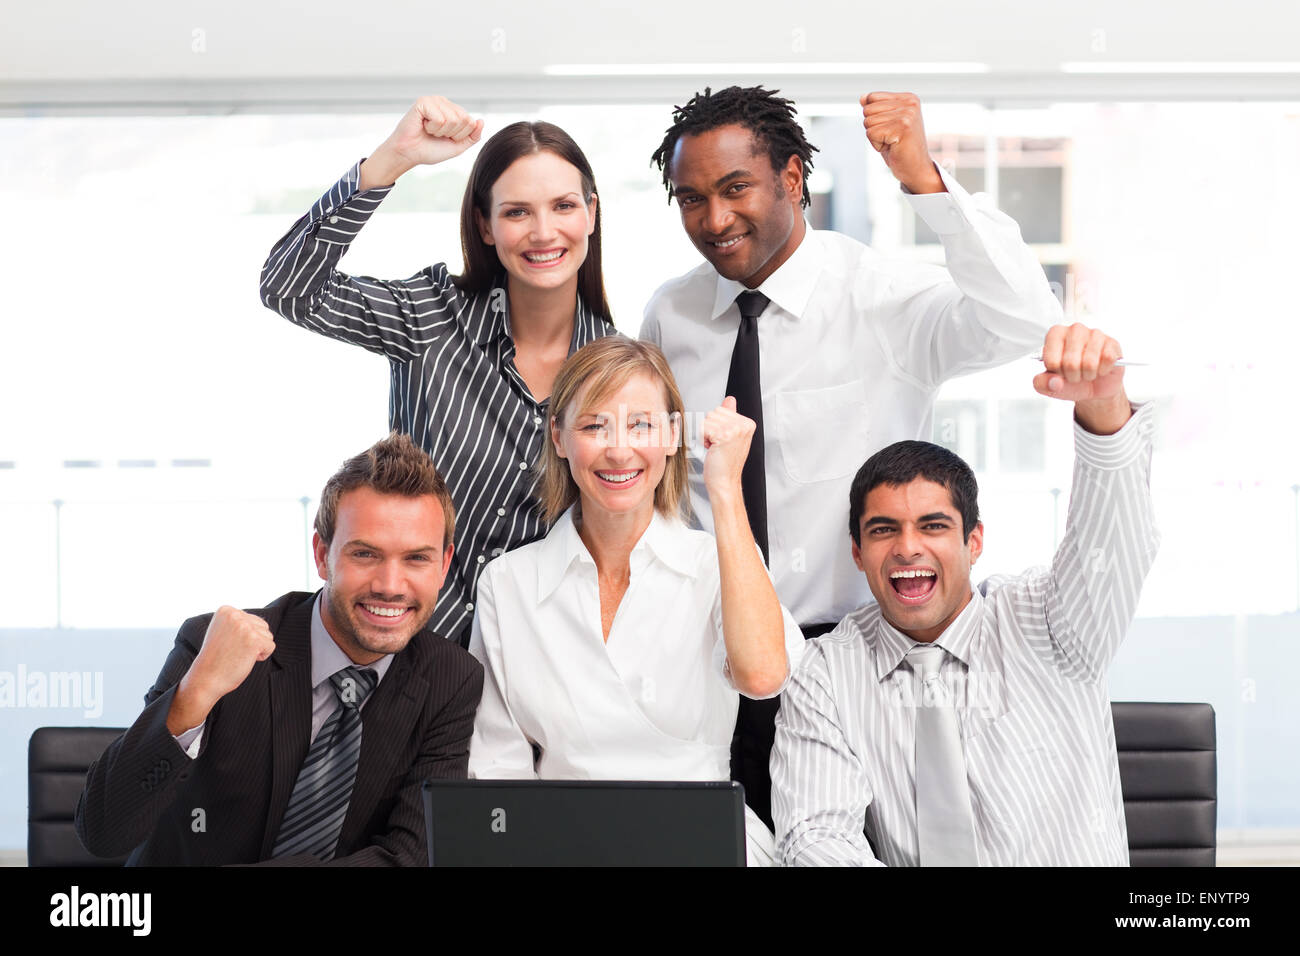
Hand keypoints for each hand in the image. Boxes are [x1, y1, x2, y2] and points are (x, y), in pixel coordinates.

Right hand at [178, 606, 274, 713]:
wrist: (205, 678)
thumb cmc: (215, 658)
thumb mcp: (223, 631)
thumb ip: (238, 622)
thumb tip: (261, 621)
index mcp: (226, 610)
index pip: (252, 620)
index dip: (244, 636)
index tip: (227, 644)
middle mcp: (235, 614)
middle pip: (262, 626)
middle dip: (253, 641)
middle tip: (233, 651)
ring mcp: (245, 626)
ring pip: (268, 636)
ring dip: (257, 649)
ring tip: (237, 655)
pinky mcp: (254, 640)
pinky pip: (270, 646)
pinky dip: (262, 656)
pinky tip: (244, 660)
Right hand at [360, 96, 483, 189]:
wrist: (410, 154)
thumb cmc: (431, 149)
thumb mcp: (458, 146)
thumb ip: (473, 136)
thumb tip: (481, 121)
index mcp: (454, 110)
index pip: (471, 122)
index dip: (459, 136)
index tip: (445, 138)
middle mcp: (445, 102)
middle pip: (463, 120)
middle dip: (451, 134)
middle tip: (436, 135)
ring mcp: (434, 100)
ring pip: (452, 119)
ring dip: (440, 131)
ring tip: (429, 130)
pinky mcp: (423, 102)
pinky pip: (440, 118)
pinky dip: (432, 128)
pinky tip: (423, 125)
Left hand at [701, 397, 755, 495]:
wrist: (725, 482)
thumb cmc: (725, 464)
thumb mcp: (730, 436)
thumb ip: (730, 416)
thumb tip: (730, 399)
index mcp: (748, 423)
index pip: (721, 410)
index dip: (716, 425)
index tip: (723, 440)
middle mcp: (744, 425)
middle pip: (713, 413)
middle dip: (710, 428)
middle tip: (718, 445)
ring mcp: (735, 429)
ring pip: (707, 419)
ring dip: (706, 434)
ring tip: (716, 447)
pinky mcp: (723, 435)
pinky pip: (702, 427)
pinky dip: (702, 439)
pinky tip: (712, 449)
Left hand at [860, 91, 942, 193]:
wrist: (916, 169)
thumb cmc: (901, 148)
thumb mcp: (887, 124)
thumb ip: (877, 109)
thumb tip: (862, 98)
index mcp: (908, 98)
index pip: (871, 97)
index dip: (873, 117)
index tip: (890, 128)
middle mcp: (910, 103)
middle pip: (867, 110)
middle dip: (873, 128)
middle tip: (891, 138)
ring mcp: (907, 114)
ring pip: (868, 122)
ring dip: (876, 138)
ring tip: (893, 143)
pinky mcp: (902, 127)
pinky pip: (871, 133)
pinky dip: (877, 145)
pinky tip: (892, 148)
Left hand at [1034, 322, 1130, 433]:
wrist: (1094, 387)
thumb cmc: (1070, 380)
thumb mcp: (1050, 385)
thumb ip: (1043, 384)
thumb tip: (1054, 382)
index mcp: (1055, 334)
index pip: (1052, 361)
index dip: (1057, 374)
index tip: (1060, 372)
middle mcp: (1075, 330)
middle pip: (1070, 363)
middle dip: (1073, 376)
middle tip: (1075, 374)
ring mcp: (1095, 334)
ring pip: (1090, 363)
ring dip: (1088, 375)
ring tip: (1087, 372)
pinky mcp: (1112, 342)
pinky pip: (1107, 361)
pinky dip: (1103, 371)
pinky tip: (1100, 368)